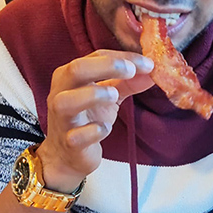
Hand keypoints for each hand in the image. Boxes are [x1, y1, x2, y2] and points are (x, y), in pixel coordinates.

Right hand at [37, 51, 154, 191]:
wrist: (69, 155)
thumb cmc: (87, 118)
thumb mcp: (108, 96)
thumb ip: (128, 83)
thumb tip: (152, 71)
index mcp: (69, 76)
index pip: (95, 56)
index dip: (122, 57)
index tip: (147, 63)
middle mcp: (60, 93)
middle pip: (76, 70)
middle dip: (107, 66)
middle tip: (132, 71)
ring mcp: (62, 119)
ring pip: (68, 101)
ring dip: (94, 94)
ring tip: (114, 96)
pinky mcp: (69, 143)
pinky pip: (78, 135)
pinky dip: (95, 130)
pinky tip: (105, 128)